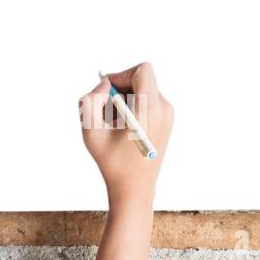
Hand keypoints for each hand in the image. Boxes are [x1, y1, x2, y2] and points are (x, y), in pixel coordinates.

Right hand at [79, 63, 173, 208]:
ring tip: (115, 124)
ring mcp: (169, 116)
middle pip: (142, 80)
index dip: (121, 75)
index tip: (108, 92)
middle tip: (107, 112)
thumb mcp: (90, 131)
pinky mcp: (167, 122)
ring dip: (126, 100)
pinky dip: (134, 108)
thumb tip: (105, 85)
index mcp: (150, 110)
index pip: (142, 71)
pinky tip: (124, 129)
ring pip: (144, 90)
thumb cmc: (111, 162)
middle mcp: (164, 110)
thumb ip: (90, 101)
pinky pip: (149, 101)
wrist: (134, 189)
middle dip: (121, 90)